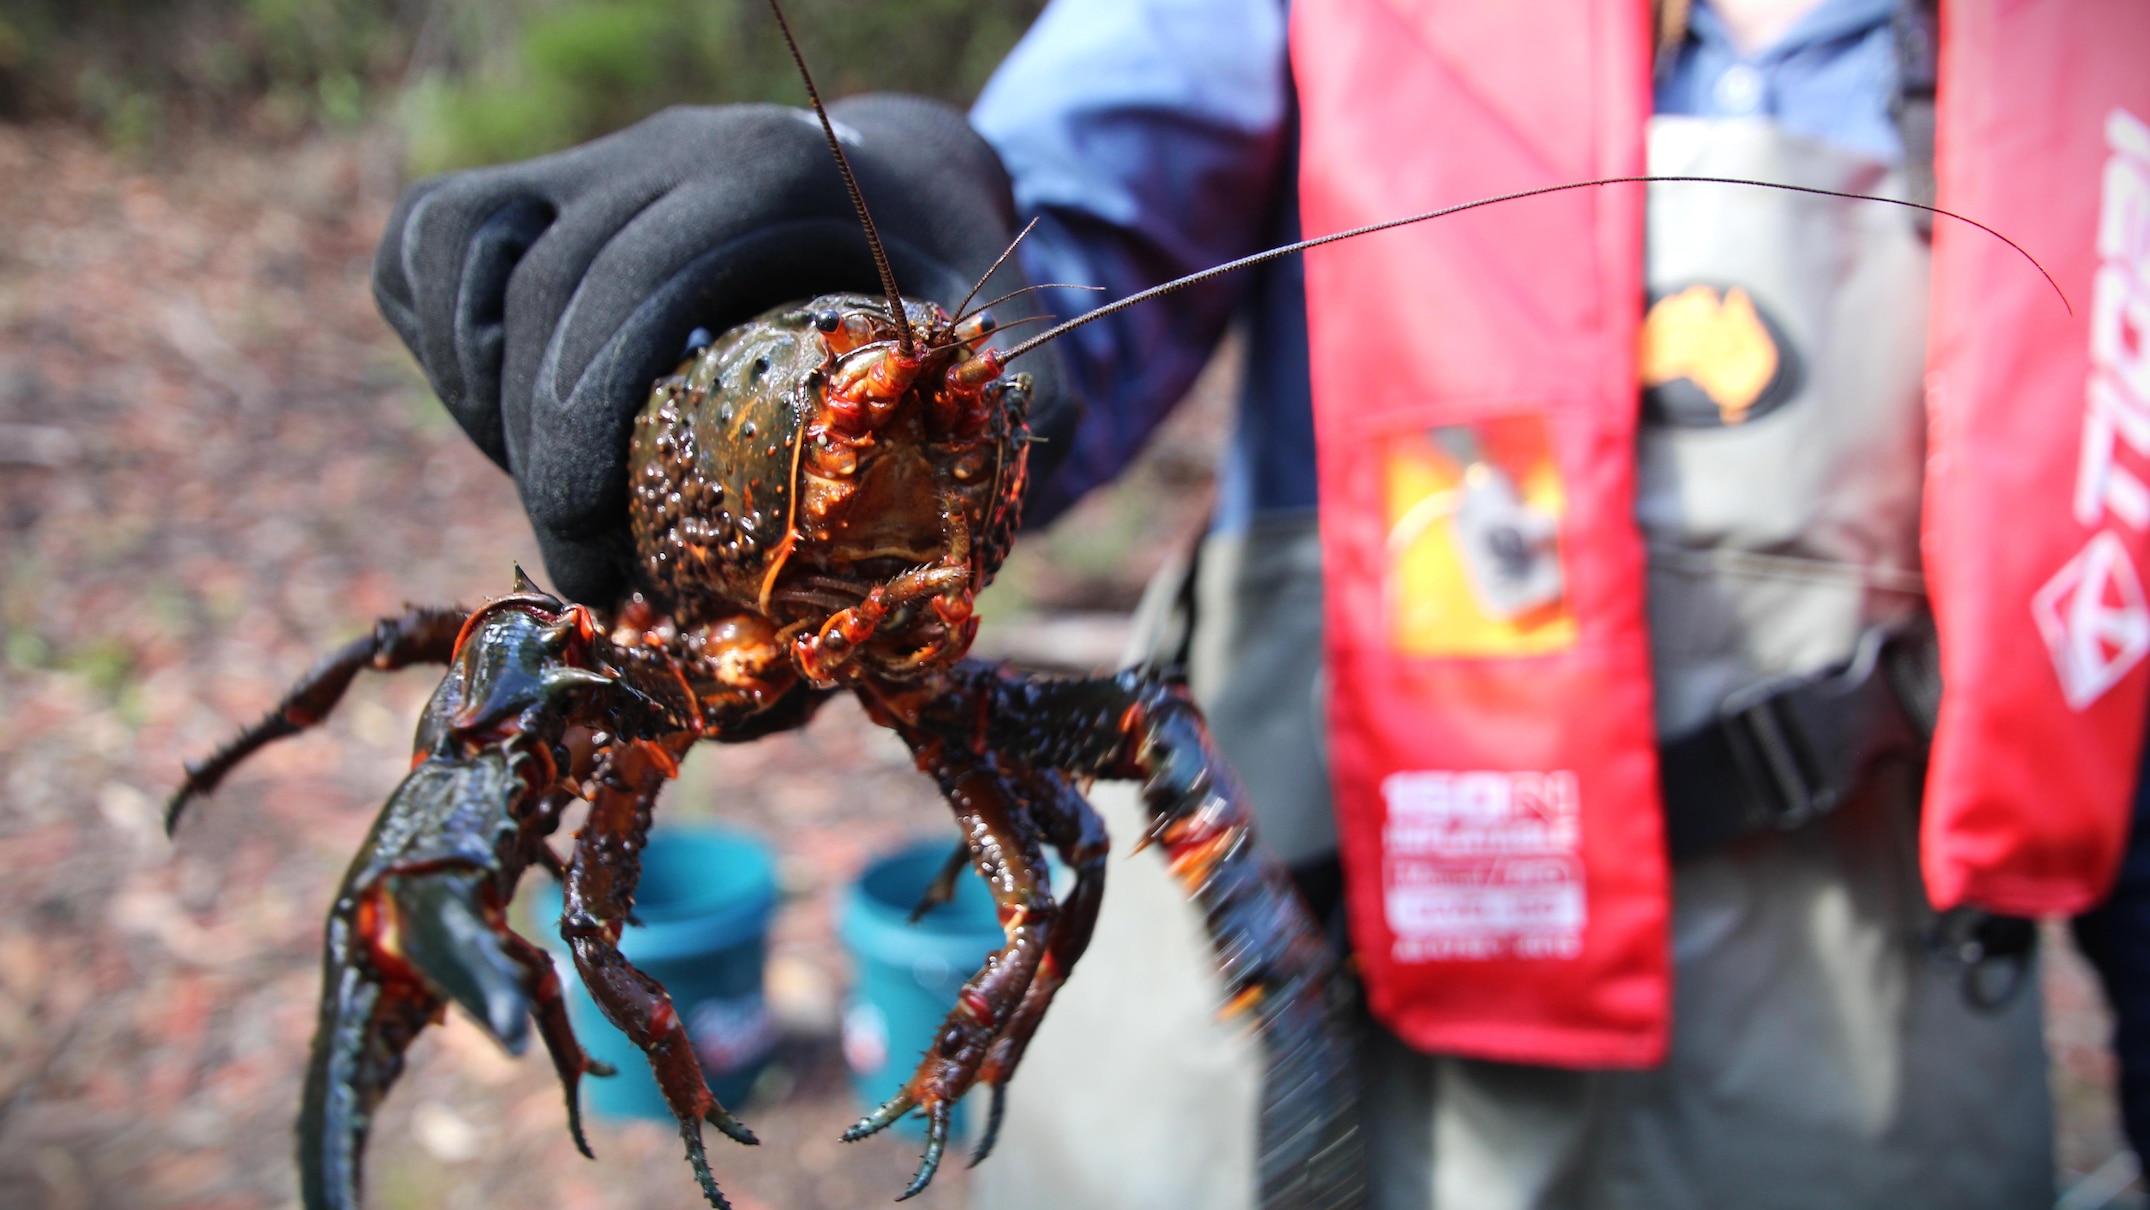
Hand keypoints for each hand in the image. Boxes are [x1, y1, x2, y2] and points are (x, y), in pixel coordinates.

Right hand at [372, 95, 1074, 604]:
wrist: (900, 190)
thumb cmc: (940, 300)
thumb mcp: (991, 364)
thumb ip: (984, 459)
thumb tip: (883, 631)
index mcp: (772, 176)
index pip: (633, 286)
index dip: (587, 436)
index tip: (607, 571)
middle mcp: (669, 149)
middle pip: (539, 289)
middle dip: (544, 455)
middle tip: (592, 573)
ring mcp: (596, 160)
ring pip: (461, 252)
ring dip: (482, 398)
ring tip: (558, 496)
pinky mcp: (540, 186)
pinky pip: (430, 244)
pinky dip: (442, 341)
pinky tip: (509, 425)